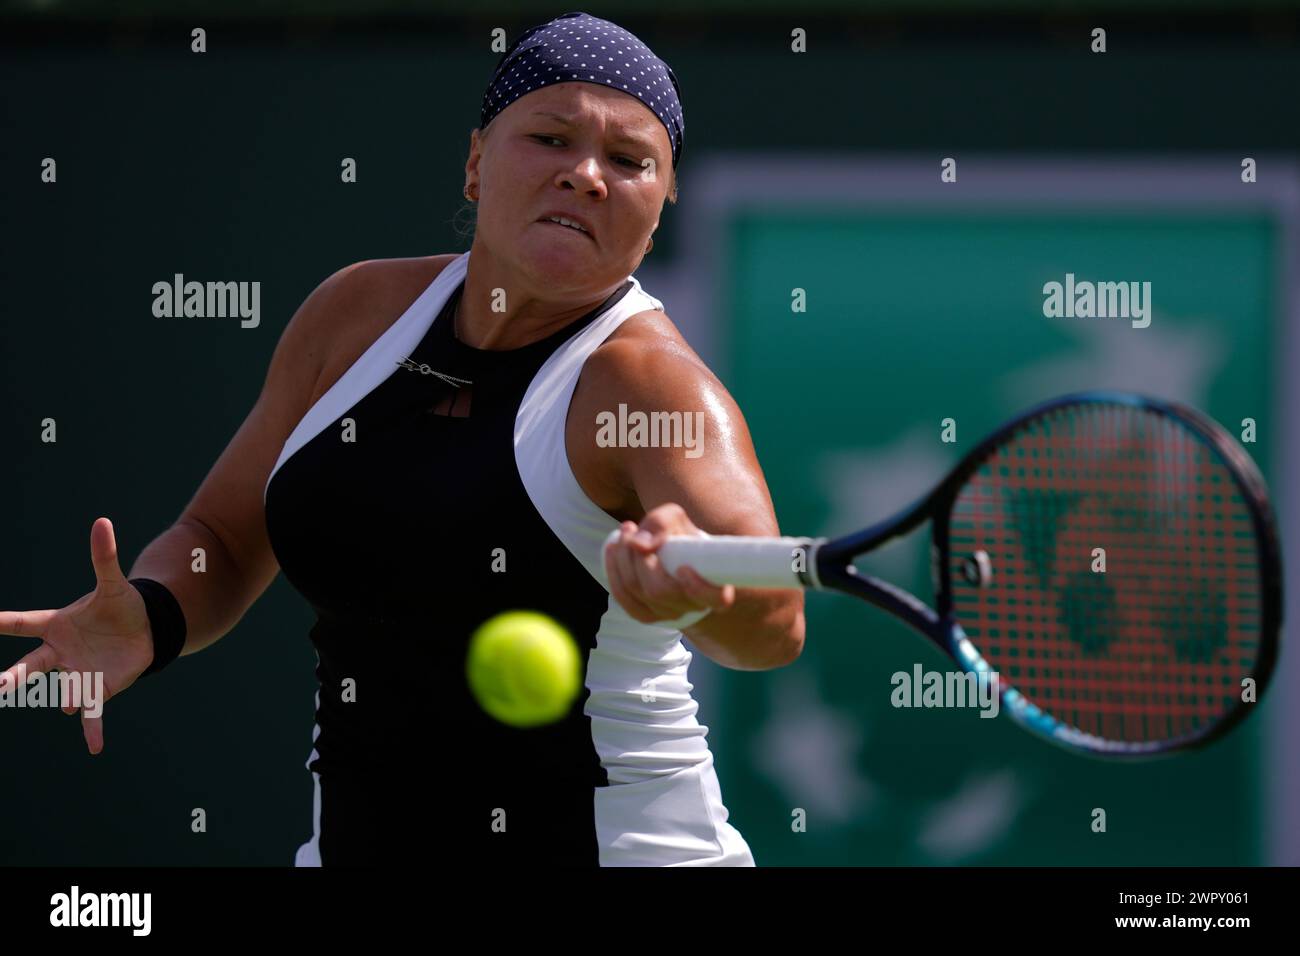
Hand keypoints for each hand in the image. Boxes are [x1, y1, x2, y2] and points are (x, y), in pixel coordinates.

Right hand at [0, 517, 155, 753]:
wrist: (143, 630)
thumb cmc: (119, 607)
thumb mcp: (114, 583)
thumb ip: (104, 556)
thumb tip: (103, 521)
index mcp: (56, 625)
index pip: (21, 623)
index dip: (1, 621)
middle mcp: (60, 653)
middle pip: (30, 665)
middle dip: (13, 676)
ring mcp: (76, 673)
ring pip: (62, 688)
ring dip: (66, 694)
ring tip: (71, 702)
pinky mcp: (98, 689)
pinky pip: (92, 713)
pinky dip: (92, 730)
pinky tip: (95, 748)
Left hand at [602, 503, 735, 624]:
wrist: (674, 552)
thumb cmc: (681, 536)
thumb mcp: (676, 519)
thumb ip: (662, 524)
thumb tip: (641, 546)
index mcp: (716, 588)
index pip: (716, 599)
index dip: (697, 588)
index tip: (683, 567)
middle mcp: (694, 607)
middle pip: (660, 591)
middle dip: (639, 559)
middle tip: (633, 530)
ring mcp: (669, 615)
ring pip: (638, 592)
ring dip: (624, 559)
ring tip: (626, 532)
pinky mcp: (647, 616)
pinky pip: (624, 599)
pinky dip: (614, 572)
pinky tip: (612, 549)